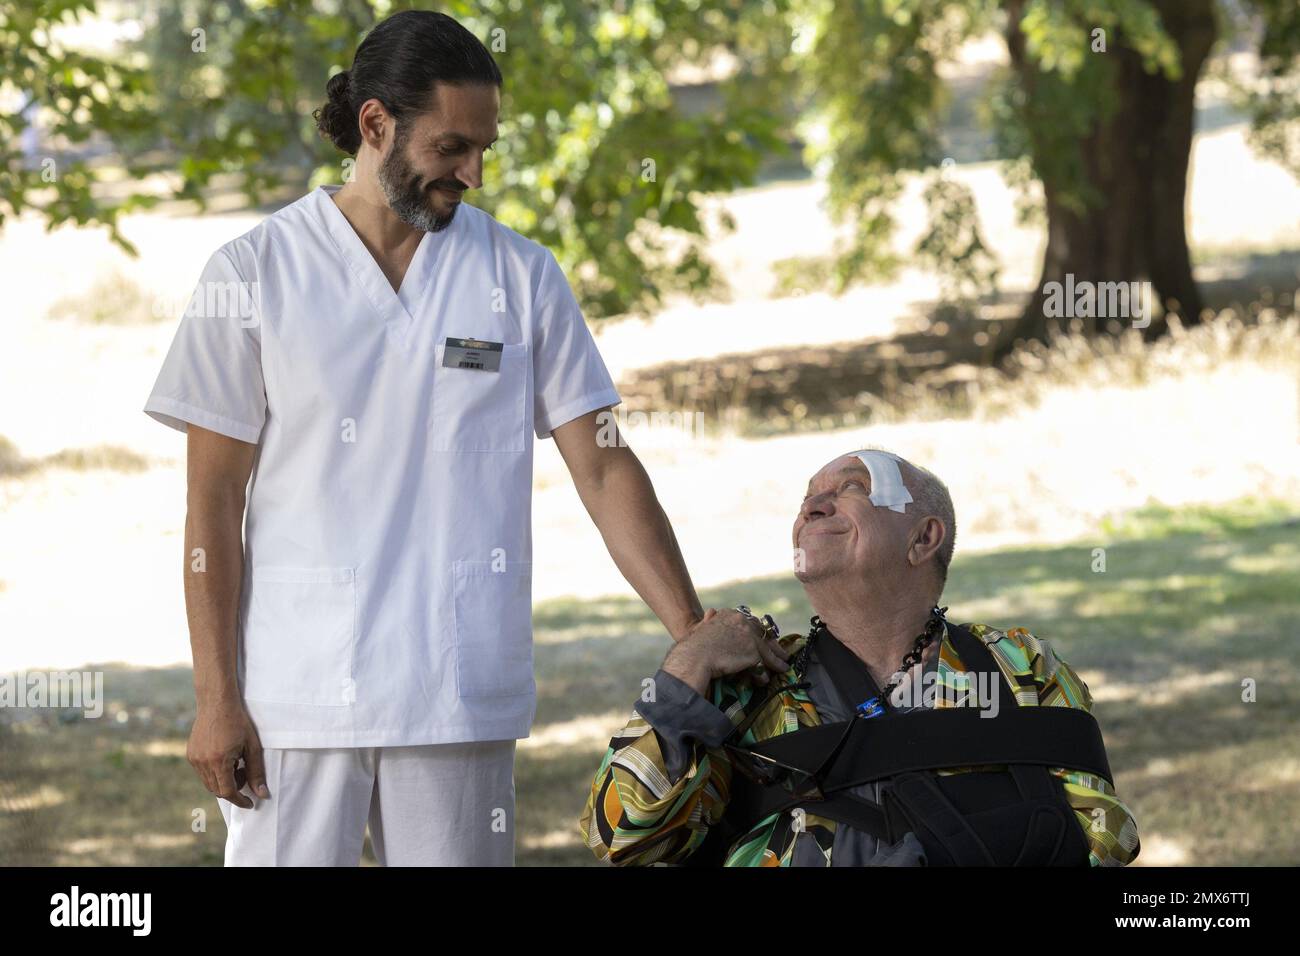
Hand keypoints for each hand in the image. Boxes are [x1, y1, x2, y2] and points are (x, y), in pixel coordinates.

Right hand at [188, 696, 268, 808]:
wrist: (217, 703)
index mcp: (219, 761)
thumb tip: (262, 794)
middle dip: (233, 789)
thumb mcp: (252, 747)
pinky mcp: (190, 754)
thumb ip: (257, 772)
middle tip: (244, 773)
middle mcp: (203, 763)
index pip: (228, 792)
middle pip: (217, 790)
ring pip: (209, 783)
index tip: (250, 803)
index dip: (240, 800)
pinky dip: (215, 773)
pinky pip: (203, 773)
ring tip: (236, 763)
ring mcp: (194, 759)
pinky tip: (225, 758)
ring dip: (223, 781)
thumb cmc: (238, 722)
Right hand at [663, 608, 789, 695]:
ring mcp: (749, 635)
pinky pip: (766, 662)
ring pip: (767, 648)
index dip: (758, 633)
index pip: (750, 623)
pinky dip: (770, 669)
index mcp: (729, 614)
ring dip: (776, 658)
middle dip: (772, 644)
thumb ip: (708, 620)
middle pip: (763, 633)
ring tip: (783, 665)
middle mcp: (741, 620)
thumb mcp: (700, 627)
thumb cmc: (692, 647)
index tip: (763, 639)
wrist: (694, 658)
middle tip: (781, 653)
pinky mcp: (753, 651)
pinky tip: (772, 674)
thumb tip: (711, 611)